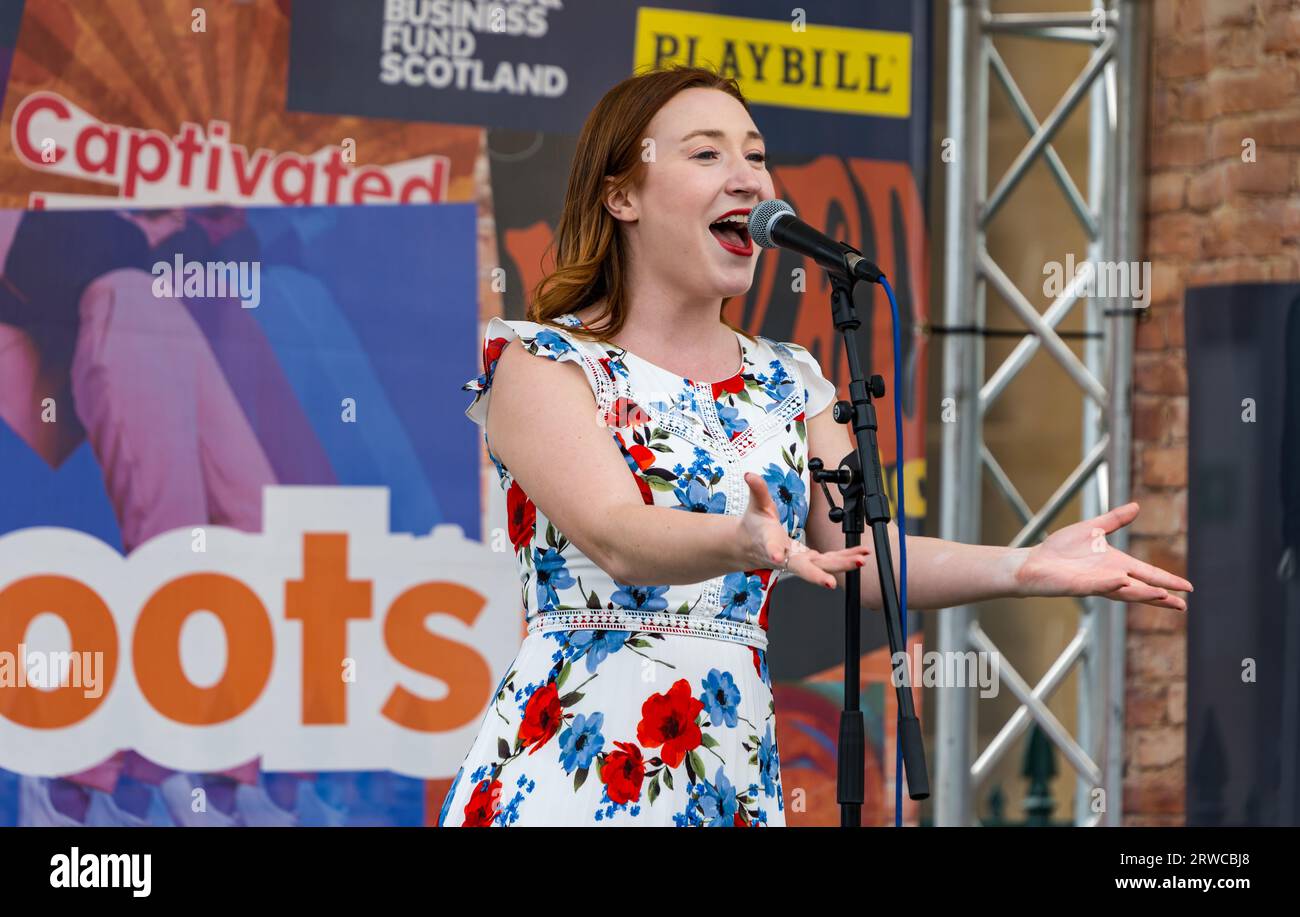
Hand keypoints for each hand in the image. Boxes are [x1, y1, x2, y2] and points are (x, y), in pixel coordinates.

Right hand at [740, 472, 870, 588]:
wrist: (752, 547)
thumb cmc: (755, 527)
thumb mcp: (756, 506)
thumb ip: (757, 490)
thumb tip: (750, 475)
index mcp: (769, 542)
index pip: (770, 547)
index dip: (773, 551)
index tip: (776, 556)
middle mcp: (786, 557)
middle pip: (802, 568)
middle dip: (817, 575)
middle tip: (830, 582)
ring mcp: (800, 561)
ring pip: (821, 567)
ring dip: (842, 564)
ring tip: (860, 559)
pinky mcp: (810, 560)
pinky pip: (830, 561)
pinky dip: (845, 559)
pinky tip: (860, 556)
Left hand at [1011, 502, 1192, 610]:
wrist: (1034, 561)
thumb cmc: (1061, 549)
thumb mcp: (1093, 529)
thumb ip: (1115, 520)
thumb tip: (1137, 506)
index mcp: (1116, 565)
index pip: (1147, 574)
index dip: (1167, 581)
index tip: (1188, 588)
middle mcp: (1110, 577)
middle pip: (1141, 589)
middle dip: (1162, 596)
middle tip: (1183, 605)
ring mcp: (1095, 583)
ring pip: (1123, 591)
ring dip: (1142, 593)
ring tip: (1163, 596)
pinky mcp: (1078, 586)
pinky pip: (1097, 586)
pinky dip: (1110, 585)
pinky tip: (1122, 582)